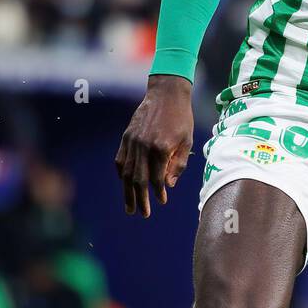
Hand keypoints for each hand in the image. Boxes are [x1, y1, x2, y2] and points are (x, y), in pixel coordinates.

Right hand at [114, 74, 193, 216]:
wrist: (166, 93)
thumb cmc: (181, 118)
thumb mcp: (187, 142)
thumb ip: (177, 165)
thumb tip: (167, 186)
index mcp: (160, 148)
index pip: (157, 179)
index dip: (159, 193)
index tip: (162, 201)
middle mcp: (143, 146)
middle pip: (138, 180)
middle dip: (140, 199)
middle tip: (142, 214)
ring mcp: (132, 141)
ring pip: (125, 172)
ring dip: (127, 192)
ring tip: (129, 207)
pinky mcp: (126, 136)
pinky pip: (120, 159)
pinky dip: (121, 173)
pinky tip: (124, 183)